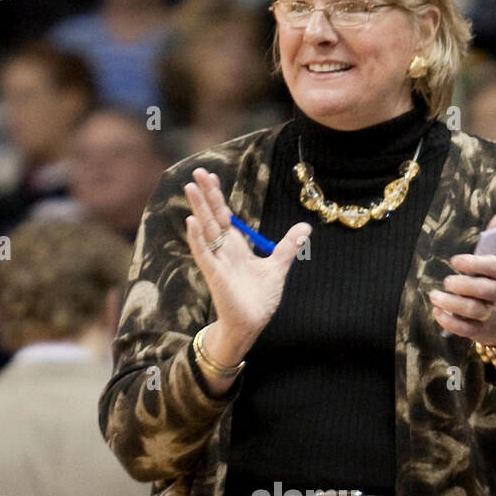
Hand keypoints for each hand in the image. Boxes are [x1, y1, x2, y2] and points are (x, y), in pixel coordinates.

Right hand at [184, 168, 310, 348]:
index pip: (224, 215)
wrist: (251, 324)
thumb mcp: (277, 267)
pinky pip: (204, 254)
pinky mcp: (215, 275)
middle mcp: (223, 250)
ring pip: (205, 230)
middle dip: (206, 194)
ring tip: (189, 187)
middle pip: (212, 216)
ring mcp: (217, 261)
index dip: (218, 196)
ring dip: (198, 208)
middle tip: (196, 171)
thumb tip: (305, 227)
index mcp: (236, 246)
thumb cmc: (259, 298)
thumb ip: (288, 246)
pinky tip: (191, 222)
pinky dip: (197, 238)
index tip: (212, 176)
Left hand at [429, 211, 495, 346]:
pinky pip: (467, 329)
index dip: (474, 263)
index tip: (454, 261)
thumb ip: (494, 241)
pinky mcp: (482, 332)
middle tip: (446, 281)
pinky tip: (438, 313)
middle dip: (464, 286)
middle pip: (484, 290)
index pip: (493, 267)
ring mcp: (491, 315)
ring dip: (453, 304)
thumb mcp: (494, 266)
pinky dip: (451, 322)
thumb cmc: (491, 286)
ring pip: (474, 310)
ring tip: (435, 297)